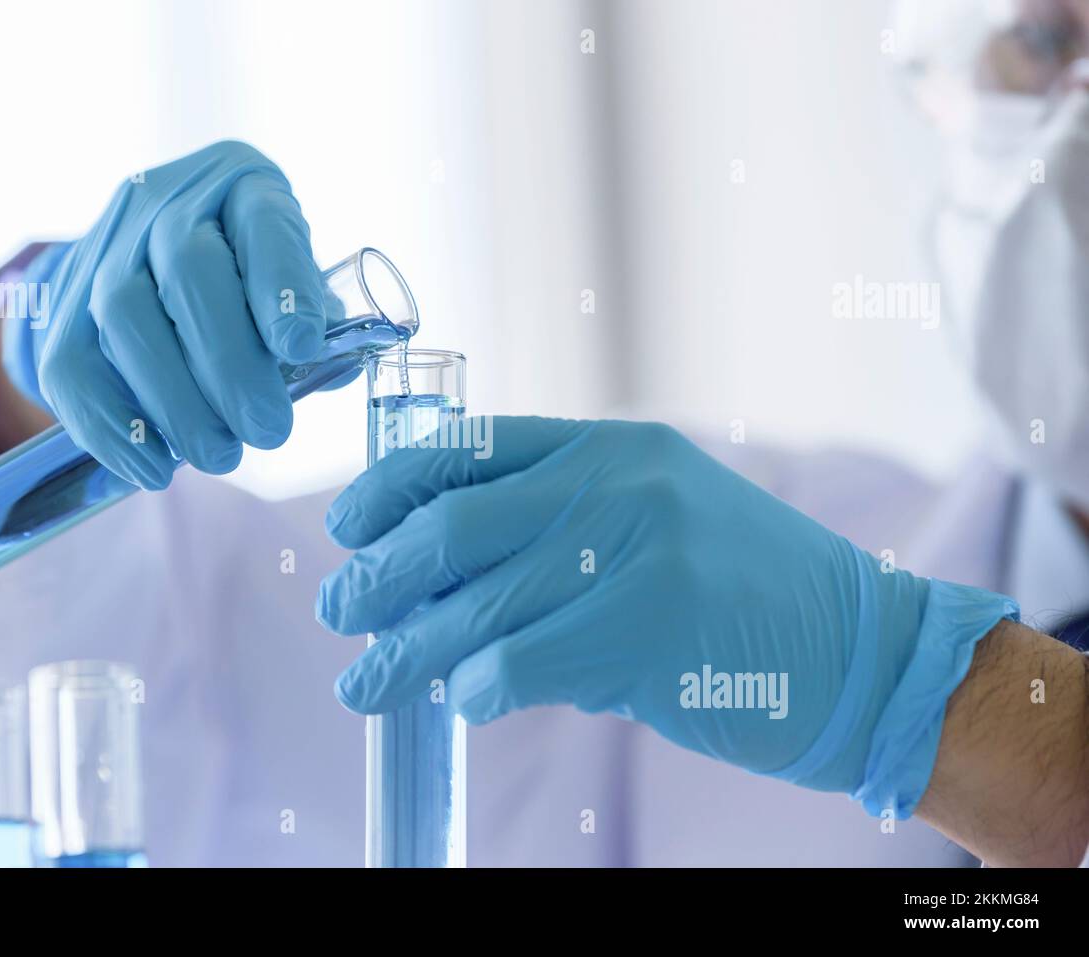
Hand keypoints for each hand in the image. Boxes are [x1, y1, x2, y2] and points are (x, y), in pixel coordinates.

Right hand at [3, 141, 324, 488]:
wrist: (147, 268)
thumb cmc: (246, 282)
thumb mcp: (291, 284)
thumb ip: (317, 324)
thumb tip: (341, 368)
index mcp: (241, 184)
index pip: (261, 223)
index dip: (281, 285)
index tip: (301, 349)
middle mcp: (166, 201)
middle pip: (188, 271)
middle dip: (230, 364)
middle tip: (268, 430)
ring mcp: (105, 247)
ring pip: (123, 315)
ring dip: (174, 401)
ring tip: (218, 454)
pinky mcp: (59, 302)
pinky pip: (69, 364)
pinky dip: (111, 427)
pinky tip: (153, 468)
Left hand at [317, 417, 1015, 814]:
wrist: (861, 650)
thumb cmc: (743, 590)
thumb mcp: (654, 518)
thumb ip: (557, 522)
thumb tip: (436, 565)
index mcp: (611, 446)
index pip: (468, 446)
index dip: (389, 485)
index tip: (345, 524)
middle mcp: (615, 486)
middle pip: (451, 524)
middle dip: (375, 574)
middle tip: (338, 608)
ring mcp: (633, 556)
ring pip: (471, 605)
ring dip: (401, 650)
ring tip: (364, 681)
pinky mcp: (644, 635)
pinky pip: (516, 663)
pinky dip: (472, 687)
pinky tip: (460, 701)